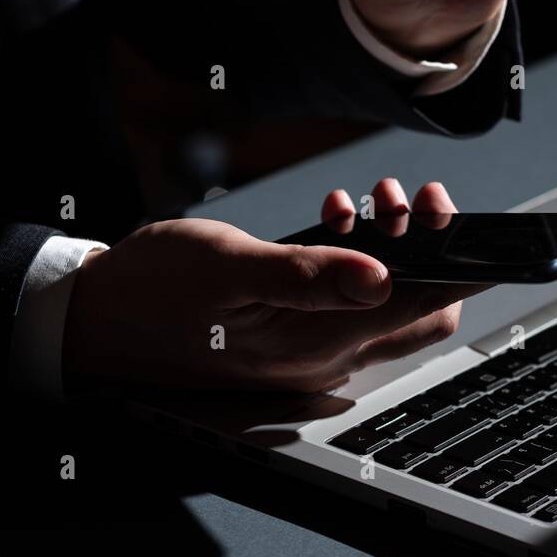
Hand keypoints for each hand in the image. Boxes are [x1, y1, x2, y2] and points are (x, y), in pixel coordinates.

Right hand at [63, 179, 472, 392]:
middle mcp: (322, 356)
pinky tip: (332, 219)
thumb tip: (380, 275)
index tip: (462, 220)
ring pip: (384, 301)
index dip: (455, 263)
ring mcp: (307, 349)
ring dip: (391, 246)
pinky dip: (355, 256)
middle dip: (428, 250)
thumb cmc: (152, 290)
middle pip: (418, 311)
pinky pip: (347, 300)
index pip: (420, 308)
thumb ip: (307, 273)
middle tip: (404, 200)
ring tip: (365, 200)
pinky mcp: (290, 334)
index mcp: (314, 344)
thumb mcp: (227, 267)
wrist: (95, 319)